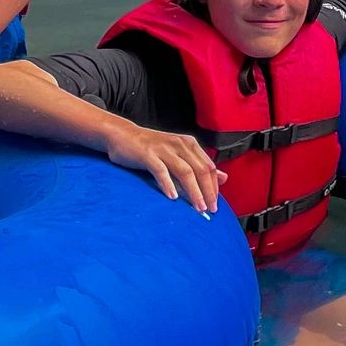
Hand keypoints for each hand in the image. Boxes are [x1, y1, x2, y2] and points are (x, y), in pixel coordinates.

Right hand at [104, 122, 225, 214]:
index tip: (215, 204)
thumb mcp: (179, 154)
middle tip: (210, 210)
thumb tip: (223, 178)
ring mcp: (164, 149)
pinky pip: (161, 171)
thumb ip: (200, 166)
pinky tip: (172, 197)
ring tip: (197, 208)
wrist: (122, 135)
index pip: (209, 167)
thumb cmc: (152, 148)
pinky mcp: (148, 155)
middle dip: (207, 192)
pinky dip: (168, 184)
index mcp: (190, 144)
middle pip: (200, 170)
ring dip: (193, 192)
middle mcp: (180, 144)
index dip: (214, 187)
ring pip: (185, 172)